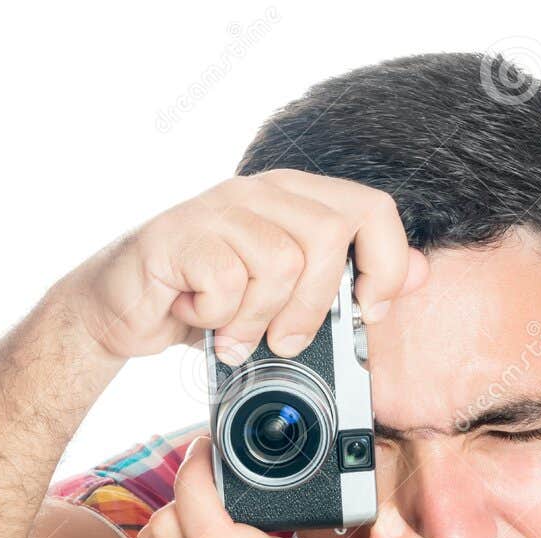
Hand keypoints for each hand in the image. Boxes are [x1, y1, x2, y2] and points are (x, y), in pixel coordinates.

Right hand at [55, 169, 428, 363]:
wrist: (120, 310)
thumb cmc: (207, 304)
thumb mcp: (287, 301)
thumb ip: (349, 283)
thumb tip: (420, 272)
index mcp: (296, 200)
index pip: (373, 209)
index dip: (384, 265)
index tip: (366, 312)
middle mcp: (260, 192)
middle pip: (327, 238)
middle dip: (314, 308)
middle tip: (285, 342)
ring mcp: (217, 208)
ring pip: (278, 264)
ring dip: (258, 321)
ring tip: (234, 337)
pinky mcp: (176, 236)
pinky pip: (226, 282)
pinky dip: (217, 319)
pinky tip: (199, 320)